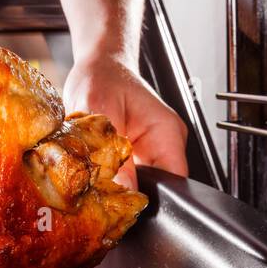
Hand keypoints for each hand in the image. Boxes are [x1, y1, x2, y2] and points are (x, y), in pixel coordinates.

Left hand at [63, 57, 188, 189]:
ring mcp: (149, 151)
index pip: (173, 181)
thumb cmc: (102, 76)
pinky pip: (125, 177)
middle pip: (155, 187)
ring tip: (93, 169)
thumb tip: (121, 190)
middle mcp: (164, 144)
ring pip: (137, 184)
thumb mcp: (99, 110)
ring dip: (115, 183)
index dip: (150, 196)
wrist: (98, 66)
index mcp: (167, 132)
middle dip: (127, 194)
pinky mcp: (133, 155)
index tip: (123, 201)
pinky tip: (93, 165)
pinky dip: (108, 176)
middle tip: (99, 186)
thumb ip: (110, 151)